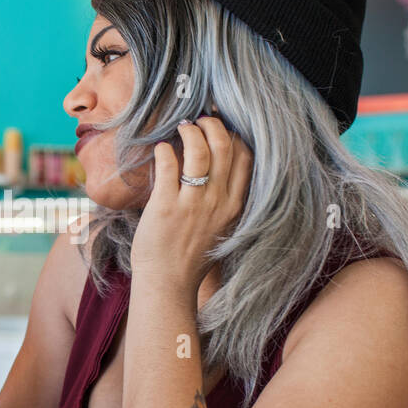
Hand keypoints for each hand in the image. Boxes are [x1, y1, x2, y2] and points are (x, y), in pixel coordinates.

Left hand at [131, 115, 252, 292]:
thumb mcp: (222, 228)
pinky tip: (162, 149)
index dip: (234, 135)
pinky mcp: (165, 206)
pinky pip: (169, 165)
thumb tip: (218, 166)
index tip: (222, 127)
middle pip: (224, 146)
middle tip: (198, 121)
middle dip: (212, 125)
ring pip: (199, 150)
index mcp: (235, 206)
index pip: (246, 157)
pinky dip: (165, 150)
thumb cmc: (192, 258)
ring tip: (181, 128)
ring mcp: (193, 204)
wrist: (168, 286)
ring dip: (189, 131)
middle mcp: (218, 202)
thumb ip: (225, 200)